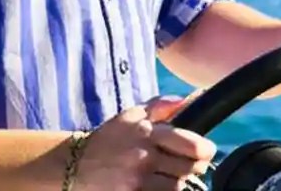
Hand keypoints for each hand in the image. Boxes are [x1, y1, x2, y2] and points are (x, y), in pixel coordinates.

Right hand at [76, 96, 214, 190]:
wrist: (75, 165)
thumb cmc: (108, 138)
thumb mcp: (132, 115)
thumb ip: (162, 105)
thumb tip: (190, 98)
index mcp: (148, 132)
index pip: (192, 145)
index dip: (205, 150)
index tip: (204, 151)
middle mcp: (145, 156)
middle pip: (189, 169)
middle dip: (193, 167)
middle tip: (189, 166)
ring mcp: (137, 180)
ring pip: (177, 187)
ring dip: (178, 183)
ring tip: (171, 176)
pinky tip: (158, 186)